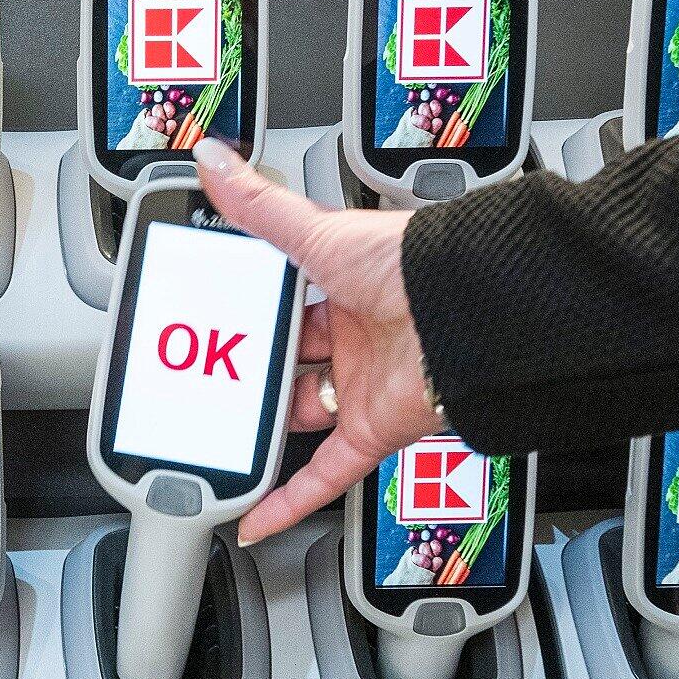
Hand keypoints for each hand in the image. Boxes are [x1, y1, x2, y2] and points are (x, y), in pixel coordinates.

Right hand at [192, 139, 442, 542]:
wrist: (471, 314)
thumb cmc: (415, 266)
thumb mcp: (319, 232)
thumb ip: (260, 209)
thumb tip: (214, 164)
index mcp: (347, 283)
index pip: (288, 298)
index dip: (252, 309)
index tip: (212, 314)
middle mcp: (358, 336)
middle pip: (291, 360)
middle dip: (252, 370)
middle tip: (206, 375)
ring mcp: (364, 385)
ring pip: (302, 414)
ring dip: (265, 428)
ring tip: (218, 434)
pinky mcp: (373, 430)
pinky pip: (324, 472)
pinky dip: (288, 498)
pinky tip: (254, 514)